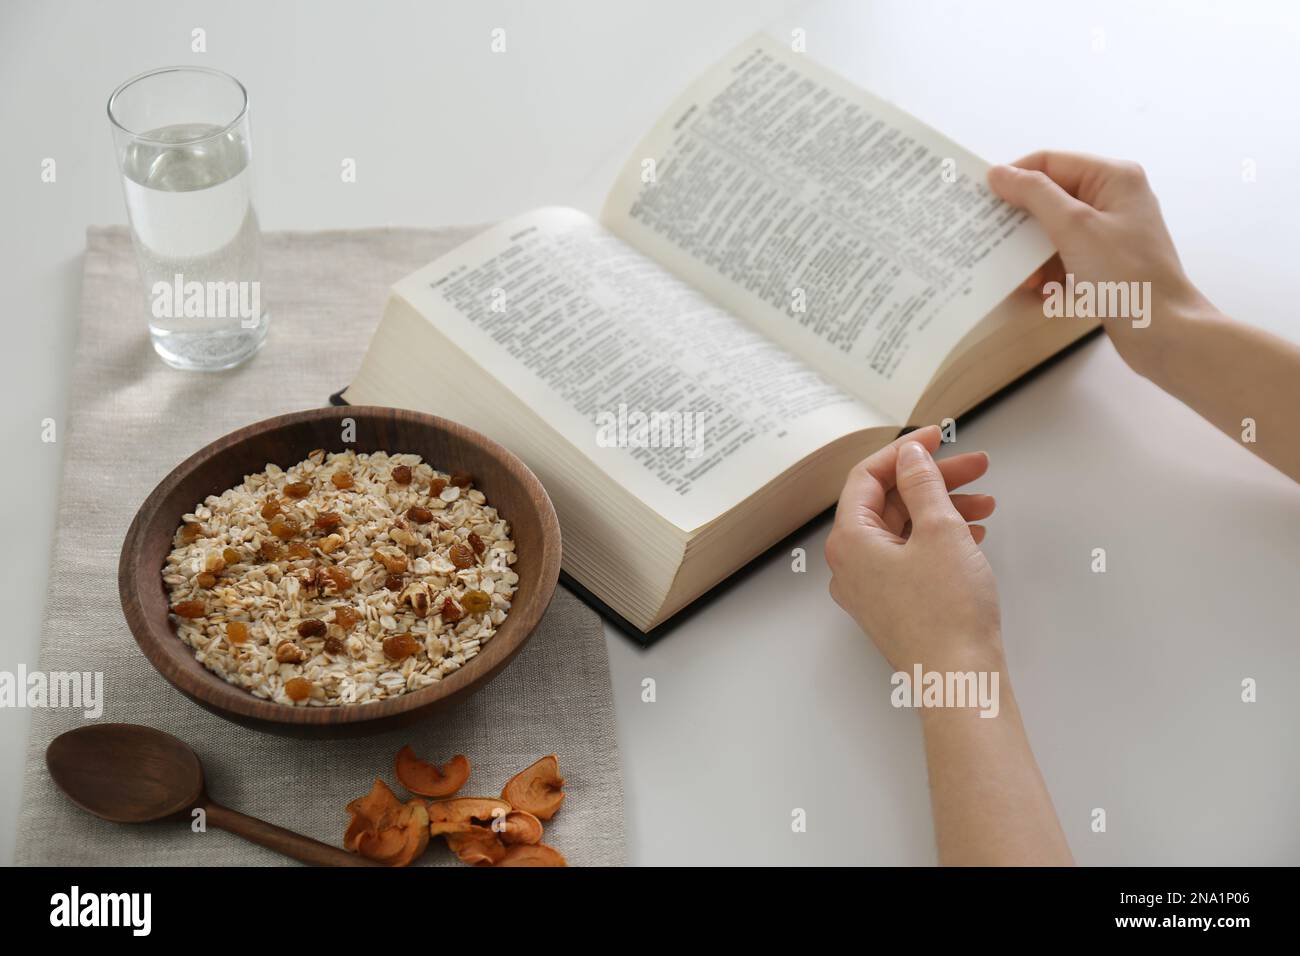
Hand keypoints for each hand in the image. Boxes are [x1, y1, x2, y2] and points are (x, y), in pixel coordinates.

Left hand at [825, 426, 1001, 671]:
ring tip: (986, 503)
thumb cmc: (948, 610)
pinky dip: (939, 539)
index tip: (939, 436)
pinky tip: (973, 533)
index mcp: (849, 540)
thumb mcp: (940, 530)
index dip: (905, 451)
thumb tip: (910, 456)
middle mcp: (850, 564)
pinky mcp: (893, 606)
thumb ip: (923, 484)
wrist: (959, 679)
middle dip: (934, 481)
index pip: (867, 477)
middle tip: (977, 468)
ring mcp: (869, 588)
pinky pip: (910, 557)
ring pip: (903, 530)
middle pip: (888, 503)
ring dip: (942, 509)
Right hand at [988, 151, 1213, 377]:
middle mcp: (1113, 198)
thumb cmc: (1127, 276)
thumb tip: (999, 174)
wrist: (1163, 332)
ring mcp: (1109, 231)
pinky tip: (1039, 291)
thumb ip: (1035, 195)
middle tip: (990, 237)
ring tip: (1022, 275)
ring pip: (1054, 230)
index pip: (1050, 163)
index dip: (1014, 177)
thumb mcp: (1075, 227)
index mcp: (1113, 178)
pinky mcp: (1105, 262)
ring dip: (1032, 252)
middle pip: (1050, 196)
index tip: (980, 199)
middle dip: (1021, 221)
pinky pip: (1064, 255)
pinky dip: (1047, 271)